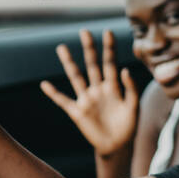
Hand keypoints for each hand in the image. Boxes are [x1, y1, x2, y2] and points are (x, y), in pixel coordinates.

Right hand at [41, 29, 138, 156]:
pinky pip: (64, 101)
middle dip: (89, 49)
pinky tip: (45, 85)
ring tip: (62, 47)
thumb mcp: (134, 106)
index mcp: (113, 87)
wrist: (117, 146)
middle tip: (84, 31)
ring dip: (69, 63)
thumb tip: (125, 69)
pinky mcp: (78, 113)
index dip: (110, 48)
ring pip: (76, 77)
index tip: (108, 32)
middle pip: (92, 65)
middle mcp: (98, 89)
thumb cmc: (128, 125)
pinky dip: (54, 94)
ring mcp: (87, 100)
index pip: (111, 63)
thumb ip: (131, 88)